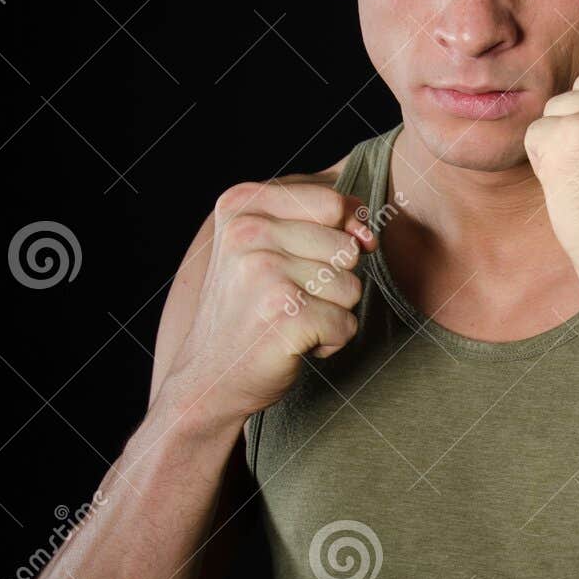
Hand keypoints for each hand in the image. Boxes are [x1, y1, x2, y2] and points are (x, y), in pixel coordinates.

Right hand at [168, 179, 377, 421]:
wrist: (211, 376)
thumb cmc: (248, 309)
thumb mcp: (268, 247)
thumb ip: (319, 222)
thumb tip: (367, 234)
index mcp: (242, 205)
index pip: (331, 201)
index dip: (340, 233)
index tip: (313, 260)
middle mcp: (248, 233)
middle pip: (346, 247)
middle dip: (333, 281)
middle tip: (287, 299)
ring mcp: (265, 274)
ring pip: (351, 286)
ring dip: (331, 312)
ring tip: (289, 319)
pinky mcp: (285, 315)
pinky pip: (346, 323)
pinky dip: (329, 341)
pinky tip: (293, 342)